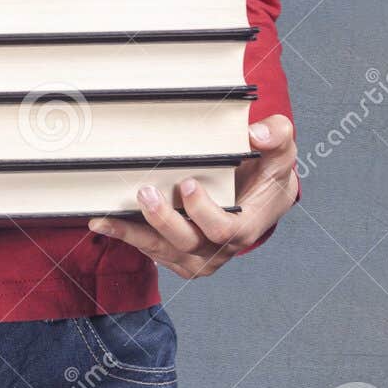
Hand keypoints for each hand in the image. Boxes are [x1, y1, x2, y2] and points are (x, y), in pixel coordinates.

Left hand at [87, 115, 298, 279]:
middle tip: (145, 193)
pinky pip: (152, 250)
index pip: (224, 231)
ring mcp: (198, 254)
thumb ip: (277, 137)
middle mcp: (220, 247)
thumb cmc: (268, 173)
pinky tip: (106, 222)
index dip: (205, 213)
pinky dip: (129, 237)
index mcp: (245, 225)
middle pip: (188, 243)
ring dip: (134, 235)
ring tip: (106, 218)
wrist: (262, 197)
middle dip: (164, 221)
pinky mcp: (179, 254)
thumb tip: (256, 133)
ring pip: (163, 251)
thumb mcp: (282, 151)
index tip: (189, 184)